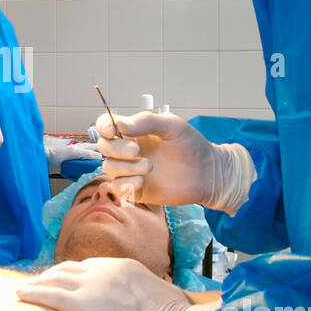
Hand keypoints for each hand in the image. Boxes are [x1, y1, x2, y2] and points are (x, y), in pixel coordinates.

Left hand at [15, 257, 191, 310]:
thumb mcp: (166, 299)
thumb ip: (150, 296)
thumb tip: (154, 305)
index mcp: (124, 267)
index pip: (90, 266)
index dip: (73, 275)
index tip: (65, 283)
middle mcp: (106, 270)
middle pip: (68, 269)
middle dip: (51, 276)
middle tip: (38, 284)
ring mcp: (93, 286)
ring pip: (54, 279)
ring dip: (36, 283)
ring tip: (24, 290)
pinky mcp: (83, 307)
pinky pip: (49, 296)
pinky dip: (31, 293)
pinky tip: (19, 296)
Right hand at [96, 110, 251, 210]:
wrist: (207, 174)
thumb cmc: (192, 146)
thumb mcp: (172, 125)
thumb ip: (146, 121)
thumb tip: (120, 125)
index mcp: (134, 131)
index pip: (106, 125)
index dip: (104, 126)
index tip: (113, 130)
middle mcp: (128, 150)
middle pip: (104, 147)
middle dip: (117, 149)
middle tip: (138, 152)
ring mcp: (130, 170)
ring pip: (109, 168)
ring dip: (126, 168)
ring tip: (150, 167)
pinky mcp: (135, 190)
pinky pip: (117, 187)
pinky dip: (126, 184)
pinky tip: (143, 181)